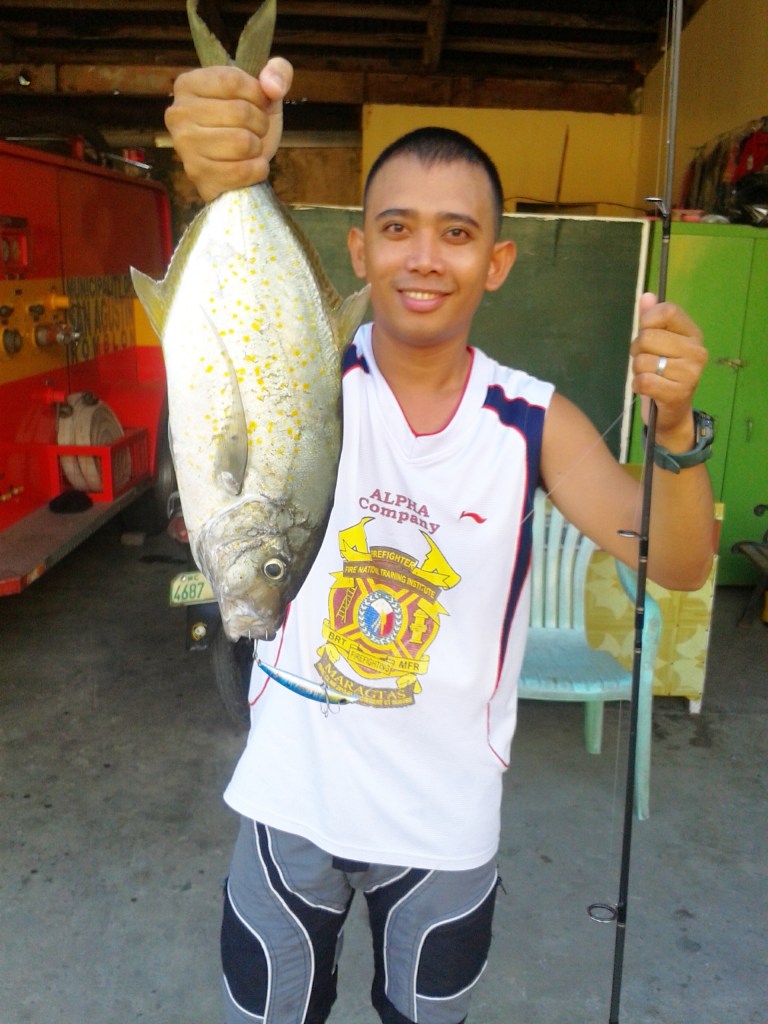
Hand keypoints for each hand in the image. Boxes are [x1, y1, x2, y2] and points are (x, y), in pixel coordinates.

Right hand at [164, 57, 293, 201]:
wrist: (241, 165)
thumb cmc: (249, 123)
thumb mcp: (265, 92)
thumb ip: (278, 72)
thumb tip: (272, 86)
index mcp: (188, 84)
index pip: (232, 80)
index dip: (258, 94)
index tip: (259, 103)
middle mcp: (178, 113)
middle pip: (240, 112)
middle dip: (260, 124)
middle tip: (255, 130)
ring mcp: (184, 147)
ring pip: (242, 143)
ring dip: (258, 148)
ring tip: (250, 147)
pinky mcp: (198, 176)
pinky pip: (242, 172)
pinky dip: (257, 170)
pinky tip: (249, 166)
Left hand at [630, 291, 708, 449]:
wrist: (671, 413)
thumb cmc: (663, 374)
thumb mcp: (657, 345)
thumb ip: (651, 320)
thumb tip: (646, 296)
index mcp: (693, 334)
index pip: (668, 311)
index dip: (647, 320)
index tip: (645, 331)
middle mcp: (697, 351)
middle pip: (648, 338)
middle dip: (637, 350)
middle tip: (646, 361)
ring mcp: (690, 373)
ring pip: (642, 361)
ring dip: (637, 371)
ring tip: (650, 376)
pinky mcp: (678, 393)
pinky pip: (643, 381)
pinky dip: (638, 386)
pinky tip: (647, 389)